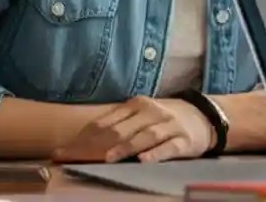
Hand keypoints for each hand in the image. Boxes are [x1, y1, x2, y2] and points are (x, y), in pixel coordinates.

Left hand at [52, 97, 214, 163]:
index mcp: (136, 105)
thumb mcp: (141, 115)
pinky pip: (168, 147)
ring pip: (143, 137)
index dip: (82, 139)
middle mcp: (151, 112)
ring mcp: (168, 125)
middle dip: (95, 146)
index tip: (62, 153)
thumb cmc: (164, 119)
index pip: (104, 123)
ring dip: (124, 148)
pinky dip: (156, 153)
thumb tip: (82, 141)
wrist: (204, 116)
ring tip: (108, 158)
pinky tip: (144, 160)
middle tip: (75, 158)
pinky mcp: (183, 140)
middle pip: (119, 130)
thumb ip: (117, 124)